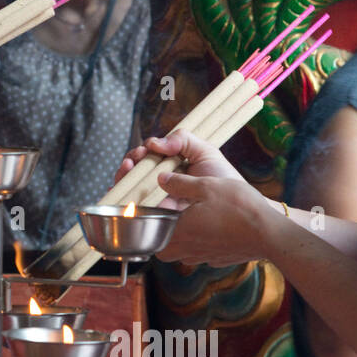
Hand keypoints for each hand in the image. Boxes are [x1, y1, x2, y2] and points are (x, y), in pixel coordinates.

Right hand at [113, 129, 244, 210]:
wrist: (236, 208)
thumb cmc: (223, 180)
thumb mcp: (205, 152)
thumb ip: (183, 139)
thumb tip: (154, 143)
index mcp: (171, 167)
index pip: (147, 158)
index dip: (140, 153)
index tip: (144, 150)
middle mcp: (161, 183)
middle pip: (134, 172)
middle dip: (129, 163)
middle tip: (133, 160)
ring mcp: (157, 200)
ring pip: (129, 188)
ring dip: (123, 178)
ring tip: (127, 169)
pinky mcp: (156, 216)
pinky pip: (134, 209)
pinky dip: (122, 199)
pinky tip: (120, 191)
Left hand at [151, 166, 277, 266]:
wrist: (270, 233)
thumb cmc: (238, 207)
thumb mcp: (206, 186)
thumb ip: (180, 183)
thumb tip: (162, 179)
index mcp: (180, 232)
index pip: (149, 239)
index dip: (147, 228)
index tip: (151, 215)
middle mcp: (189, 250)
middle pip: (164, 251)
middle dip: (161, 237)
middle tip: (168, 219)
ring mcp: (206, 257)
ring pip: (183, 254)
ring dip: (182, 240)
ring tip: (190, 222)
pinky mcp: (221, 259)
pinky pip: (203, 254)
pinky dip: (202, 244)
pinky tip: (212, 229)